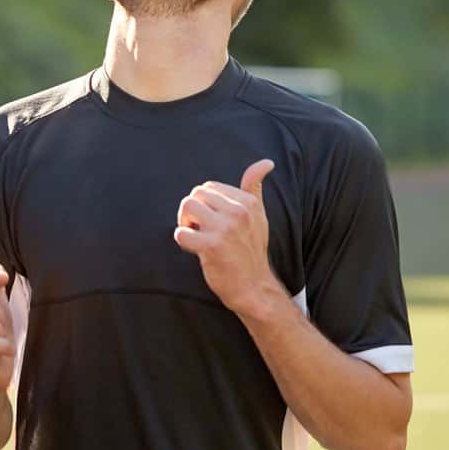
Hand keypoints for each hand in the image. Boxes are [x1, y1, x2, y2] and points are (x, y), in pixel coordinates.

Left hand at [174, 159, 280, 315]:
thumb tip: (267, 162)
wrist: (253, 287)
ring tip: (196, 235)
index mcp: (248, 202)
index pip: (209, 187)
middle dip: (192, 210)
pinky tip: (194, 249)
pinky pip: (181, 233)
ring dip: (185, 222)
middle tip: (199, 228)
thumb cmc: (251, 249)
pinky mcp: (213, 247)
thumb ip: (254, 187)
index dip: (204, 203)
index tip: (211, 220)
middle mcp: (239, 212)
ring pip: (187, 206)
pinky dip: (183, 240)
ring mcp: (226, 229)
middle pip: (196, 194)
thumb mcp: (258, 215)